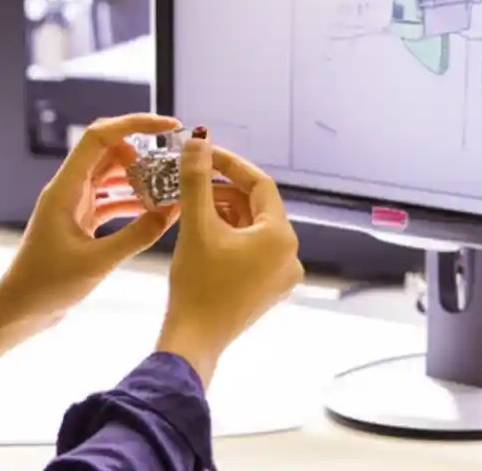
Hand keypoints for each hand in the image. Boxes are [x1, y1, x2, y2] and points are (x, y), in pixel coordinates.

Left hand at [0, 114, 182, 326]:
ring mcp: (74, 204)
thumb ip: (137, 235)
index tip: (167, 125)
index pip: (100, 137)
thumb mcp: (97, 261)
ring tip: (170, 183)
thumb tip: (173, 210)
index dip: (134, 124)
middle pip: (109, 151)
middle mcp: (68, 189)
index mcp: (65, 188)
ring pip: (111, 175)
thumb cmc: (46, 285)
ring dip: (139, 176)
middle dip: (143, 149)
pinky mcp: (80, 221)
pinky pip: (110, 199)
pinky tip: (156, 208)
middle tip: (175, 158)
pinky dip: (132, 199)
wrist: (19, 309)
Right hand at [156, 135, 303, 386]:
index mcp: (281, 236)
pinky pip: (251, 250)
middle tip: (192, 181)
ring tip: (191, 209)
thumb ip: (197, 179)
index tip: (203, 154)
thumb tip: (198, 141)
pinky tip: (202, 235)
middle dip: (223, 191)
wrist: (194, 339)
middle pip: (257, 206)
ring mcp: (281, 275)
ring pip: (252, 228)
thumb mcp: (196, 225)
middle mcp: (290, 255)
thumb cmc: (197, 285)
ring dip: (224, 213)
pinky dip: (229, 236)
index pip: (259, 184)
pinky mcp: (267, 289)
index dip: (229, 165)